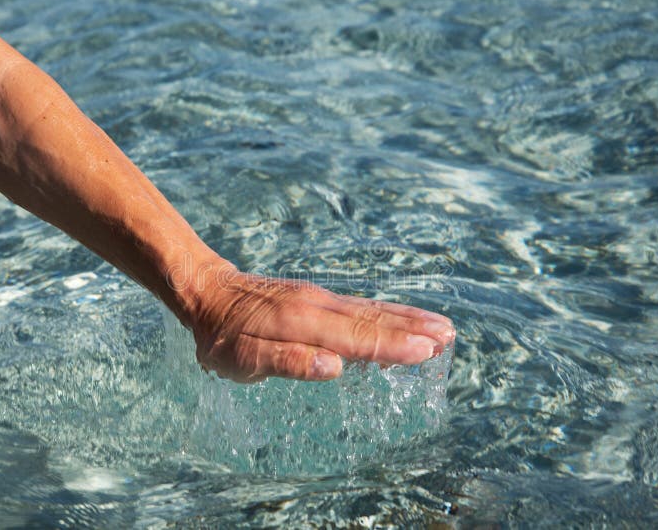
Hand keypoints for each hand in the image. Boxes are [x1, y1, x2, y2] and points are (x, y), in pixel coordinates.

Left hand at [187, 265, 455, 381]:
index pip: (355, 336)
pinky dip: (388, 312)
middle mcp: (317, 305)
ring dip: (408, 318)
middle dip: (413, 328)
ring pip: (372, 308)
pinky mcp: (319, 299)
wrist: (208, 291)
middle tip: (449, 336)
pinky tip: (403, 320)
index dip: (392, 346)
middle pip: (373, 318)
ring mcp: (321, 299)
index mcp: (300, 322)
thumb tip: (333, 367)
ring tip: (441, 326)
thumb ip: (286, 361)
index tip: (426, 351)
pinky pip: (361, 306)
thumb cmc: (221, 335)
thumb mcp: (241, 359)